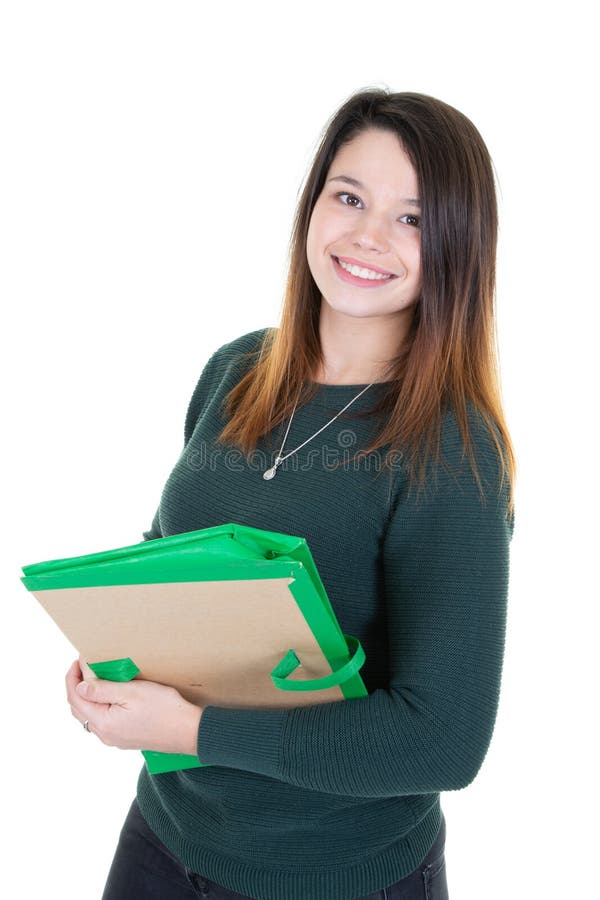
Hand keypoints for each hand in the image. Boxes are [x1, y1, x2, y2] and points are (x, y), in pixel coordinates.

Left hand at [65, 658, 202, 755]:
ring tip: (95, 677)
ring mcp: (114, 738)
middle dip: (76, 685)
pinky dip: (98, 705)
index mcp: (103, 723)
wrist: (188, 732)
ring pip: (89, 715)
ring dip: (87, 696)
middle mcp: (105, 735)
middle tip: (84, 665)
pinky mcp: (124, 737)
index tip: (80, 658)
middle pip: (78, 708)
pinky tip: (109, 694)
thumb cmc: (164, 710)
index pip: (75, 697)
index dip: (73, 676)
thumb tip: (80, 686)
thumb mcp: (132, 692)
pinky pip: (102, 720)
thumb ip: (102, 690)